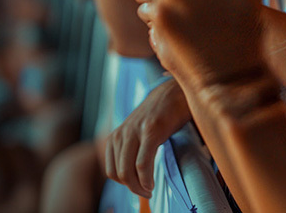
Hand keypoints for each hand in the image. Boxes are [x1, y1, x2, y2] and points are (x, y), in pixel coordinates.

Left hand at [104, 78, 191, 197]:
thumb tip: (132, 177)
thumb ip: (131, 150)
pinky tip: (153, 183)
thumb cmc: (160, 116)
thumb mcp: (138, 132)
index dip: (125, 185)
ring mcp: (135, 131)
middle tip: (147, 193)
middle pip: (118, 174)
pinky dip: (146, 179)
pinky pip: (142, 164)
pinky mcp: (150, 131)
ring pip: (128, 172)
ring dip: (140, 186)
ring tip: (151, 189)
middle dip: (133, 189)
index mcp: (116, 136)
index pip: (111, 171)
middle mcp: (122, 134)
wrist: (174, 92)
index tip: (139, 188)